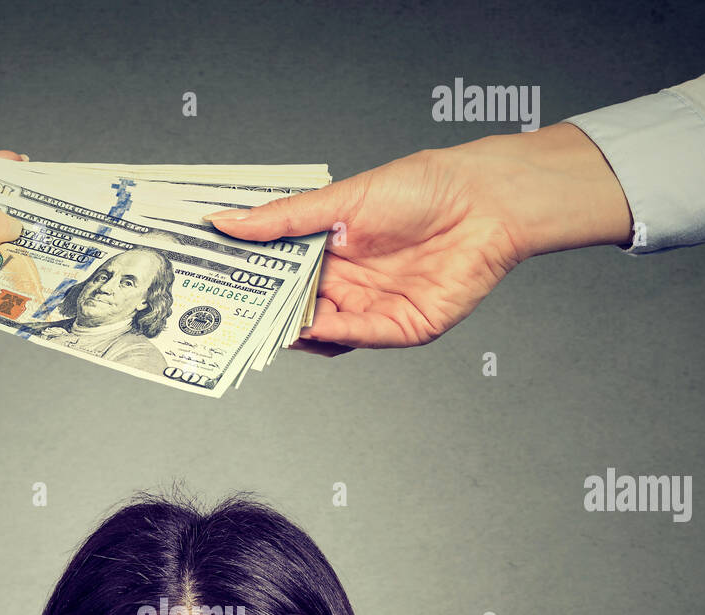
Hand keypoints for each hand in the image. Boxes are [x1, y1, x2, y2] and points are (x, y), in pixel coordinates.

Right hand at [206, 123, 631, 352]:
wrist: (486, 201)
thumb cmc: (423, 188)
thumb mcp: (343, 199)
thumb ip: (285, 219)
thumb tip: (227, 222)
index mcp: (333, 252)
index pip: (282, 276)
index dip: (252, 283)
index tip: (218, 285)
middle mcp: (351, 285)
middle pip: (299, 308)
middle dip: (266, 314)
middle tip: (230, 315)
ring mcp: (375, 309)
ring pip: (325, 331)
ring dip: (296, 330)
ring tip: (266, 325)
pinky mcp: (403, 328)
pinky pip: (361, 337)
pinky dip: (335, 334)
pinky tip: (313, 326)